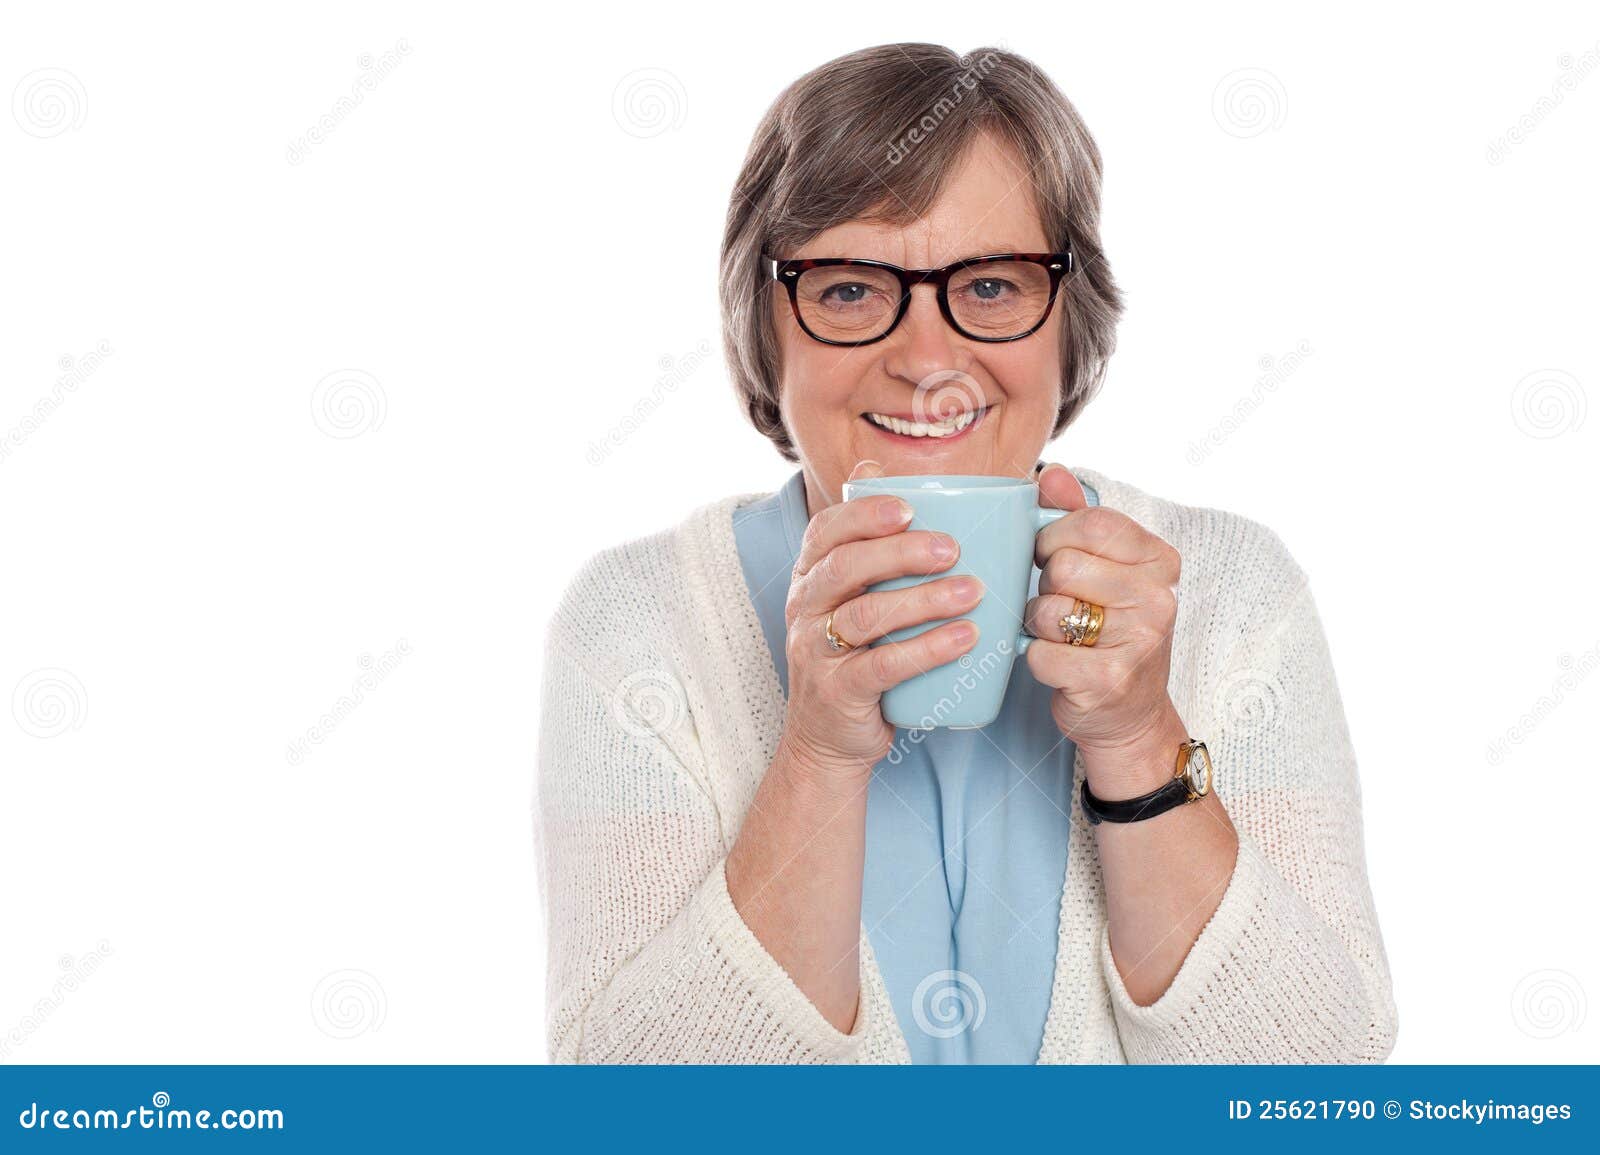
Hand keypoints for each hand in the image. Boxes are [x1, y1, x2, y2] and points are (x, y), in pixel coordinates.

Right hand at [779, 460, 983, 778]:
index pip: (825, 530)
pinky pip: (881, 666)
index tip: (910, 507)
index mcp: (811, 577)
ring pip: (865, 614)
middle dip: (900, 551)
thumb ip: (868, 542)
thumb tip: (880, 467)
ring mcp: (816, 651)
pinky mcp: (838, 692)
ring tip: (972, 591)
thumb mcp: (855, 598)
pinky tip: (964, 638)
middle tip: (953, 548)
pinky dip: (926, 650)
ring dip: (923, 599)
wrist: (829, 740)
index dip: (864, 513)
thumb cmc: (856, 657)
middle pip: (845, 565)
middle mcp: (806, 608)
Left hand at [1024, 463, 1184, 787]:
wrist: (1128, 716)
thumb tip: (1050, 473)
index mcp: (1160, 561)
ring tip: (1063, 638)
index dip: (1053, 538)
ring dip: (1039, 625)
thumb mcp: (1103, 569)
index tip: (1054, 559)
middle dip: (1046, 586)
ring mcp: (1139, 641)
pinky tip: (1061, 667)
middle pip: (1062, 565)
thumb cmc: (1108, 633)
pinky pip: (1039, 653)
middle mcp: (1159, 598)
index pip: (1089, 522)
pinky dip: (1036, 661)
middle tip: (1064, 607)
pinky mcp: (1109, 680)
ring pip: (1048, 609)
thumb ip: (1075, 517)